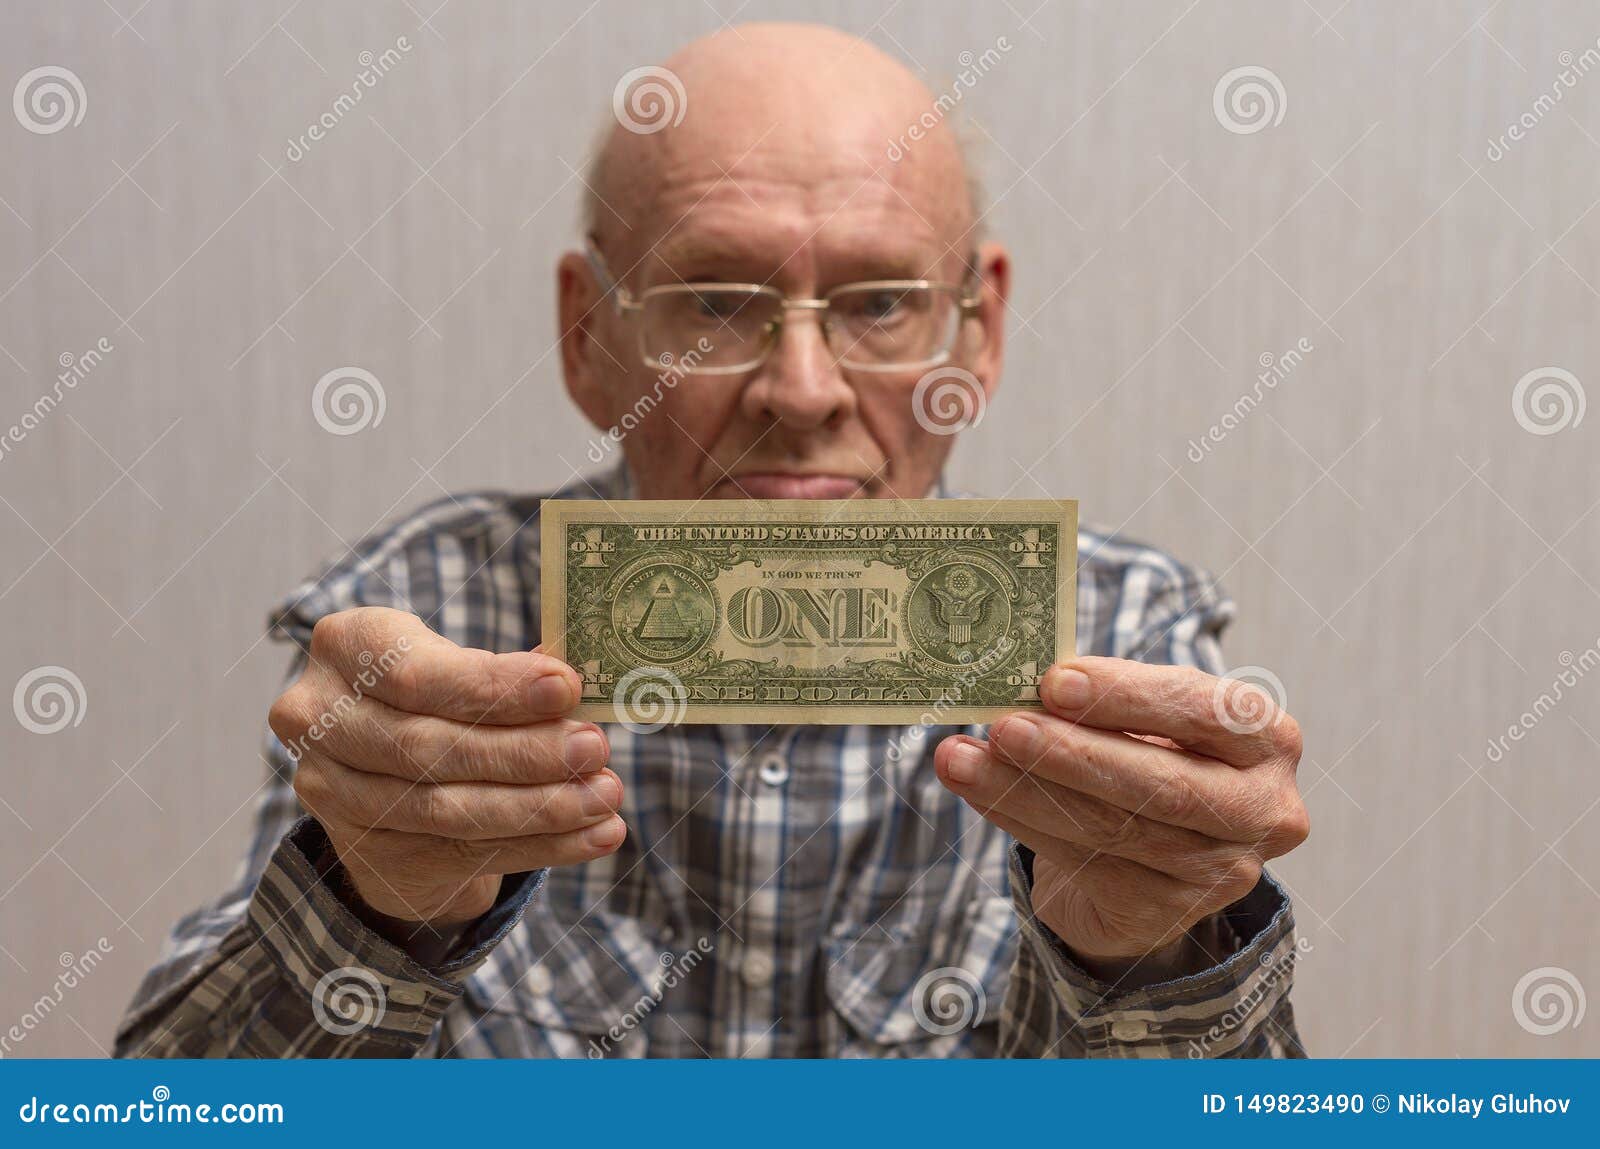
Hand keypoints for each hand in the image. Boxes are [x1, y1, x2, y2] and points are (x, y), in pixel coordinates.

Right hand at [268, 607, 623, 928]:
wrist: (384, 766)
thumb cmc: (438, 691)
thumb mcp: (458, 661)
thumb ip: (508, 672)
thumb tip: (577, 688)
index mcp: (344, 646)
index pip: (415, 673)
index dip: (492, 686)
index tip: (566, 687)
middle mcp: (319, 720)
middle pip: (429, 746)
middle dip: (524, 751)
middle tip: (594, 748)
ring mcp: (334, 793)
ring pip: (446, 809)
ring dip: (539, 806)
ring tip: (604, 794)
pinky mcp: (368, 851)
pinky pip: (465, 853)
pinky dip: (542, 846)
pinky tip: (595, 834)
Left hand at [935, 656, 1307, 972]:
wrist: (1154, 857)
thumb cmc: (1149, 758)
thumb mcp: (1143, 718)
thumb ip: (1102, 700)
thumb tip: (1021, 685)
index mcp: (1267, 739)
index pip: (1203, 711)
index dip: (1127, 697)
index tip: (1054, 681)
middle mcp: (1263, 810)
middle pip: (1163, 784)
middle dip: (1072, 753)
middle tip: (1003, 727)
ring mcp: (1222, 871)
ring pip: (1113, 828)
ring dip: (1024, 790)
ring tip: (961, 758)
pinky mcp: (1170, 912)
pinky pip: (1086, 864)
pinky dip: (1021, 823)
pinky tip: (980, 793)